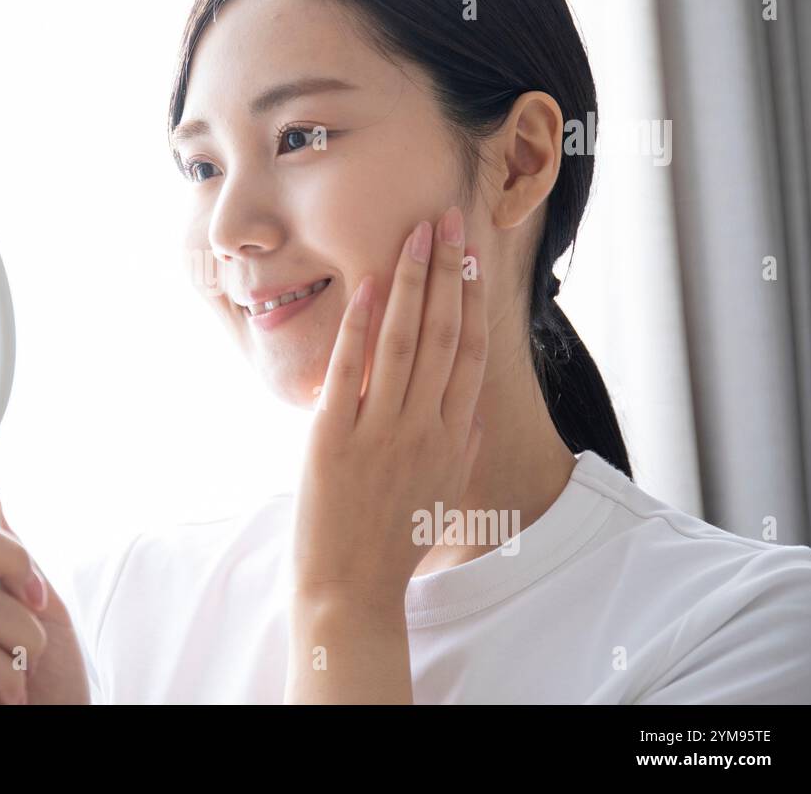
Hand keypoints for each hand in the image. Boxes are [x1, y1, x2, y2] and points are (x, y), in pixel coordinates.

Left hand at [292, 205, 487, 610]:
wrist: (352, 592)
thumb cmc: (396, 545)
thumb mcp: (444, 496)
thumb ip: (463, 449)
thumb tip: (475, 410)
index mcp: (454, 439)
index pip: (469, 351)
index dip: (472, 298)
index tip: (473, 255)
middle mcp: (426, 427)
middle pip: (442, 333)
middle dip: (446, 270)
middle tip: (448, 218)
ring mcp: (381, 431)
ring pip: (403, 341)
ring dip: (411, 282)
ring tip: (416, 234)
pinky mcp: (334, 439)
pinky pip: (351, 370)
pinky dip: (358, 325)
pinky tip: (365, 285)